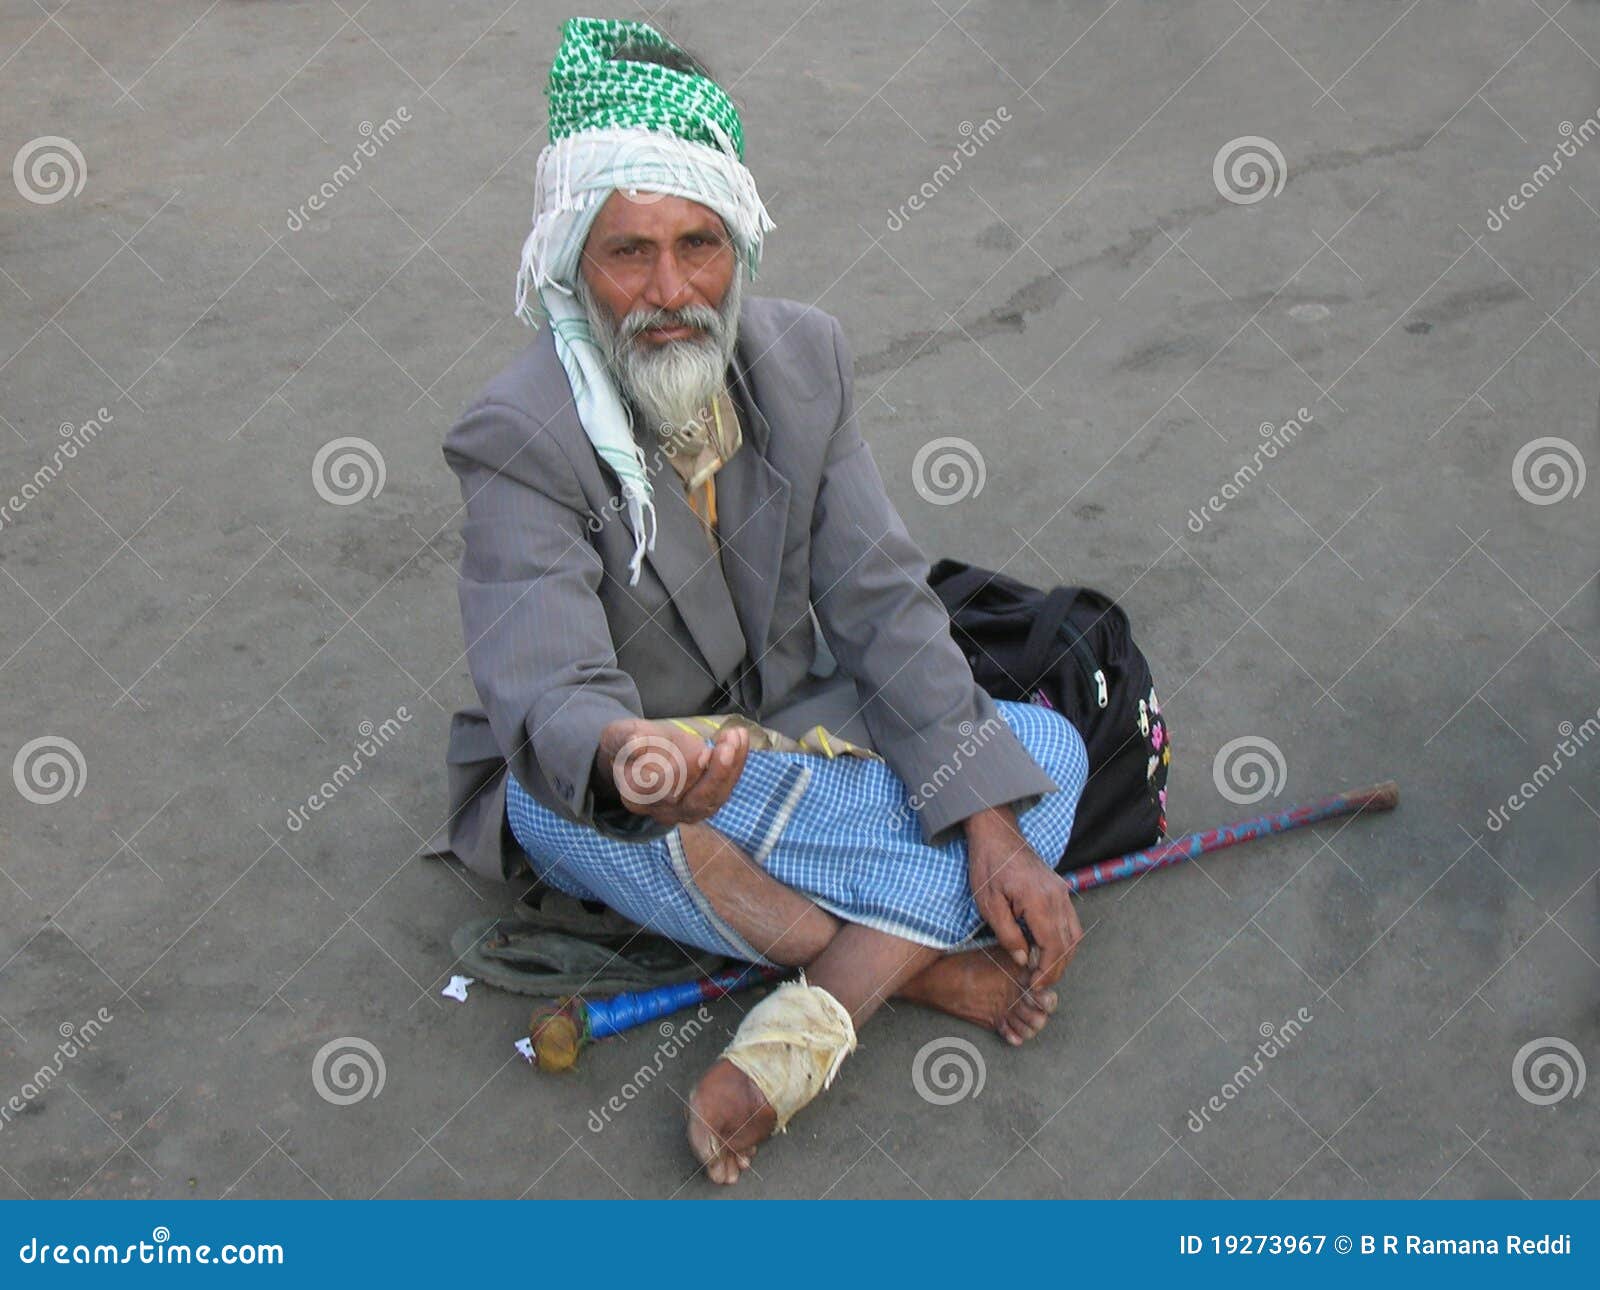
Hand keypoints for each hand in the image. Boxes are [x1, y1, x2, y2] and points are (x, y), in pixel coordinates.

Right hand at [595, 718, 747, 824]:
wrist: (636, 757)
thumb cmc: (628, 742)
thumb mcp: (619, 735)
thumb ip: (625, 740)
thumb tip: (636, 745)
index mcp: (636, 796)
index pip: (663, 792)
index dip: (685, 773)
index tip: (703, 751)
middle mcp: (661, 811)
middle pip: (694, 803)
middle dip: (716, 774)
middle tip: (728, 745)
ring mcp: (684, 812)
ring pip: (713, 798)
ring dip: (731, 768)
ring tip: (737, 736)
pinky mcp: (703, 804)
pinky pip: (722, 790)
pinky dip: (735, 766)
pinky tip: (740, 740)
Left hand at [964, 805, 1083, 992]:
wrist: (996, 833)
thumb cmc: (988, 866)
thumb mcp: (988, 904)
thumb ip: (1008, 935)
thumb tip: (1024, 961)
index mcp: (1040, 901)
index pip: (1054, 947)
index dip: (1047, 971)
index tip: (1033, 987)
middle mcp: (1058, 897)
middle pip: (1069, 944)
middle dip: (1056, 969)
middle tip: (1038, 986)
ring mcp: (1062, 892)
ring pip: (1074, 934)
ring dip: (1062, 957)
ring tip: (1043, 973)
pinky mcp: (1060, 889)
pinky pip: (1070, 922)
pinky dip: (1063, 941)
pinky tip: (1047, 951)